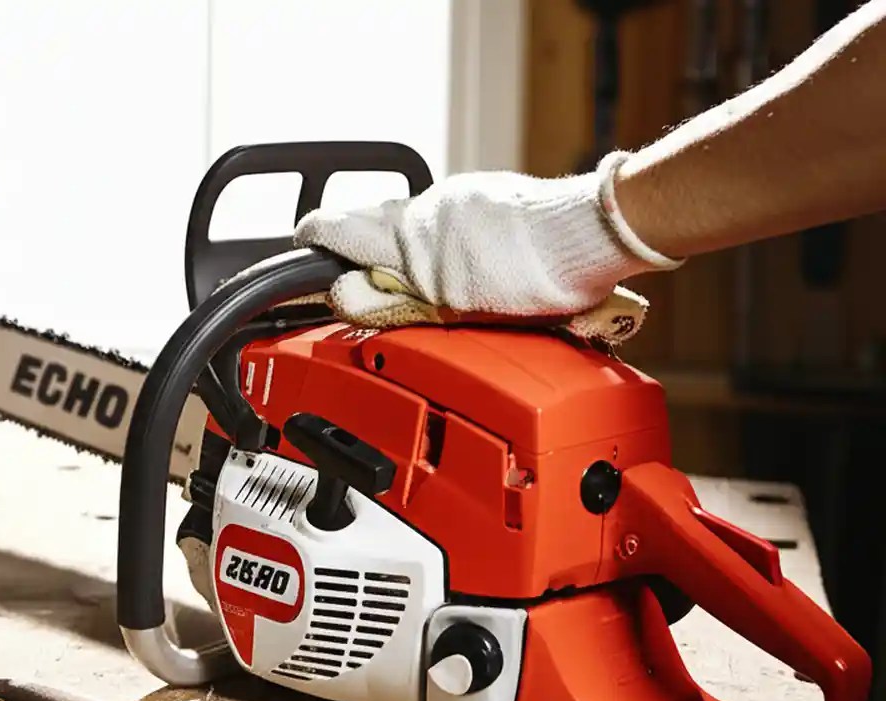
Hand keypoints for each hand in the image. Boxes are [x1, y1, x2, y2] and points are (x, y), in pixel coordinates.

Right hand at [294, 152, 682, 343]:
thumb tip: (341, 296)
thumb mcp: (451, 308)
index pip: (338, 228)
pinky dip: (444, 246)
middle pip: (374, 226)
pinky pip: (449, 223)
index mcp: (410, 235)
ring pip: (415, 229)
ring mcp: (461, 200)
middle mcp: (430, 208)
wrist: (594, 237)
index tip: (299, 246)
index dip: (312, 240)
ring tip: (424, 291)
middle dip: (359, 251)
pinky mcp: (490, 198)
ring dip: (410, 256)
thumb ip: (390, 303)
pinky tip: (465, 270)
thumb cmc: (536, 274)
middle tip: (354, 279)